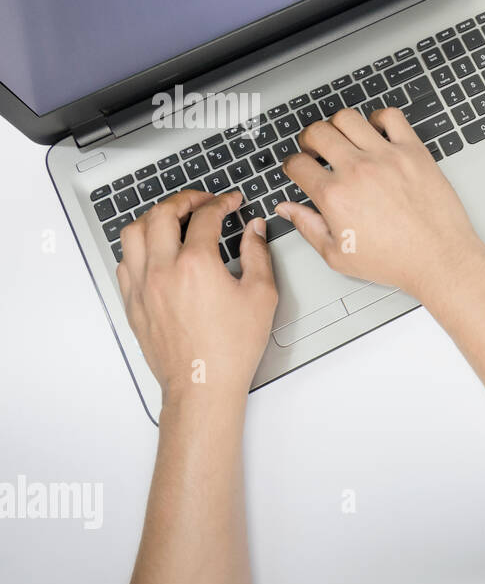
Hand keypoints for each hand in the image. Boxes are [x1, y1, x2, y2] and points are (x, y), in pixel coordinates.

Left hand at [116, 191, 277, 402]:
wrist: (203, 384)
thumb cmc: (232, 348)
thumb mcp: (261, 295)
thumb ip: (258, 254)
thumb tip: (253, 229)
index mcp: (196, 265)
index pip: (205, 216)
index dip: (221, 202)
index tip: (231, 202)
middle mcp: (162, 270)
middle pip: (162, 214)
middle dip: (184, 200)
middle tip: (202, 201)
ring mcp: (142, 286)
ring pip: (134, 232)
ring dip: (154, 217)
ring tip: (172, 217)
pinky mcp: (133, 303)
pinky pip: (124, 261)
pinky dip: (139, 247)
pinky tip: (155, 250)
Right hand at [276, 108, 484, 304]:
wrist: (439, 258)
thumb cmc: (396, 261)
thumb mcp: (338, 256)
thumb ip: (307, 227)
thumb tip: (287, 209)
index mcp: (335, 196)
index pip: (297, 164)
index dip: (292, 166)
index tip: (300, 168)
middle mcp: (358, 171)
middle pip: (317, 132)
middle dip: (309, 140)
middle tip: (316, 150)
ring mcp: (387, 157)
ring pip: (348, 118)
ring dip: (338, 126)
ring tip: (344, 140)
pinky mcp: (414, 152)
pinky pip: (391, 116)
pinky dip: (379, 118)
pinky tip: (377, 134)